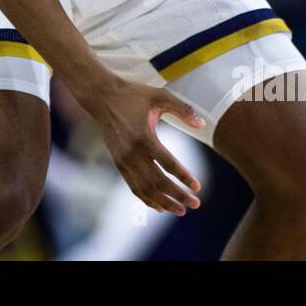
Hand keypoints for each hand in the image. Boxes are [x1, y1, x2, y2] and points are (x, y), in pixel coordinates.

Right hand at [85, 76, 204, 214]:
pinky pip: (133, 187)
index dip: (184, 177)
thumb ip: (183, 109)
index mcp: (144, 136)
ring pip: (145, 189)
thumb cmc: (135, 95)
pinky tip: (160, 207)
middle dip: (177, 195)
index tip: (197, 187)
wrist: (103, 97)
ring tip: (181, 210)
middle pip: (157, 181)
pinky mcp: (118, 163)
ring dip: (163, 202)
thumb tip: (203, 124)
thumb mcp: (160, 96)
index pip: (168, 163)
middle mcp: (132, 152)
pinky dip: (147, 199)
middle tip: (195, 204)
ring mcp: (123, 160)